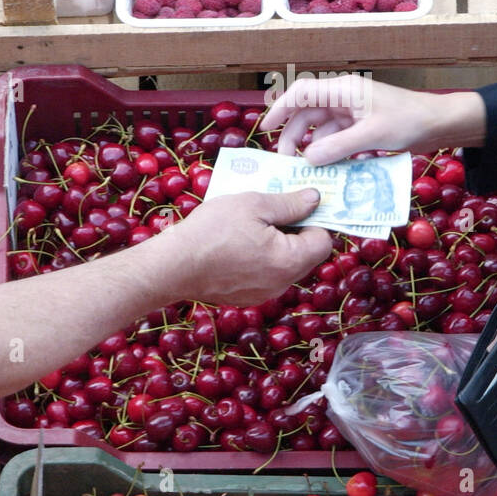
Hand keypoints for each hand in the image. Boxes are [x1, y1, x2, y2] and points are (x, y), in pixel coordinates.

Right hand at [160, 188, 332, 305]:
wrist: (172, 266)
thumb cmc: (212, 231)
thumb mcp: (253, 204)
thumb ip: (290, 203)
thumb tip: (315, 198)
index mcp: (290, 261)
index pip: (324, 241)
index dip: (316, 219)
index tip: (299, 202)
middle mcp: (282, 284)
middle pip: (305, 254)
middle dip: (295, 229)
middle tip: (274, 207)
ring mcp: (263, 294)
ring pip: (284, 264)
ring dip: (276, 243)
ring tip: (253, 222)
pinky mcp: (245, 297)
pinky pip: (264, 274)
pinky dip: (259, 258)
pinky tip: (238, 242)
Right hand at [261, 75, 485, 164]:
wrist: (439, 125)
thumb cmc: (408, 121)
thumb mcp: (372, 135)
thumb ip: (338, 147)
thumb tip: (308, 160)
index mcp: (344, 89)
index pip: (302, 93)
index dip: (281, 108)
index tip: (266, 129)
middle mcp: (343, 98)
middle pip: (307, 114)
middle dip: (294, 137)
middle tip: (286, 163)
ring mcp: (351, 113)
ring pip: (321, 130)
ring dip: (313, 149)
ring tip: (308, 171)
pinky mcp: (360, 128)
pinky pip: (337, 140)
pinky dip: (332, 154)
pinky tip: (332, 170)